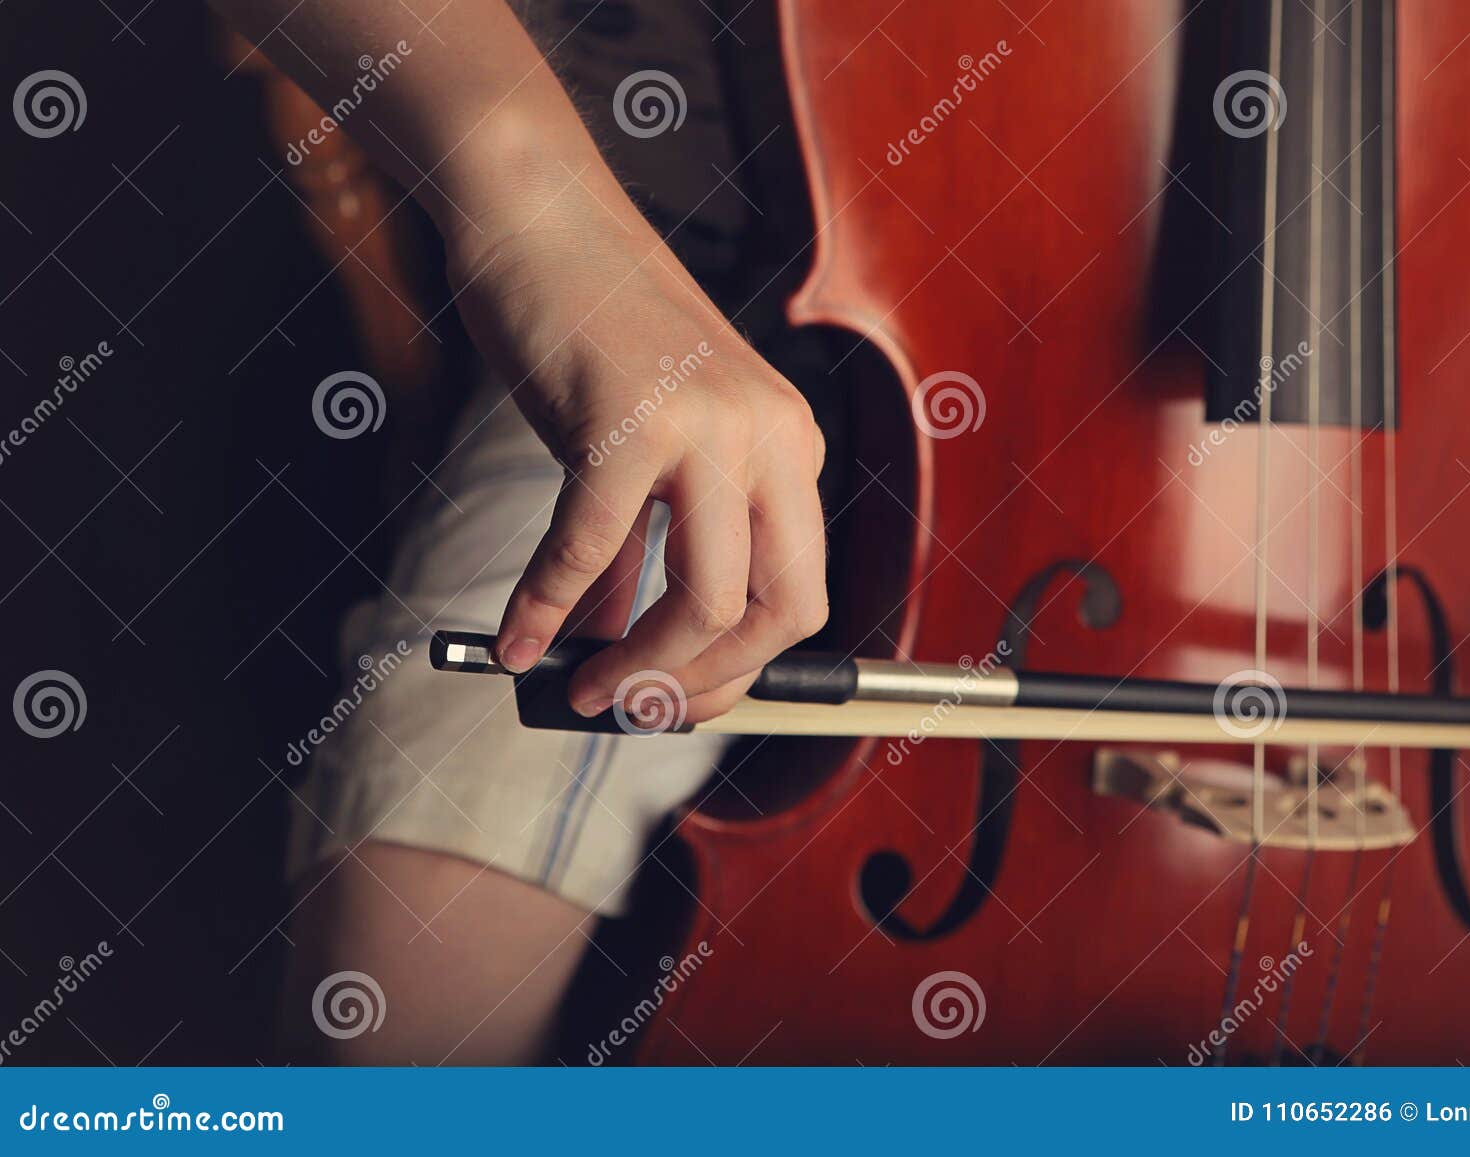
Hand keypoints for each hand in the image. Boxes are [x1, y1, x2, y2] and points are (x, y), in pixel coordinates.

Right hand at [444, 177, 828, 722]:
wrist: (544, 222)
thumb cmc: (594, 333)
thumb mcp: (657, 438)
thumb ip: (658, 535)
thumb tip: (617, 644)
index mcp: (791, 445)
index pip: (799, 594)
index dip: (740, 670)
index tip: (679, 700)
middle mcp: (771, 437)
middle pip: (774, 613)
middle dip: (703, 684)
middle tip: (636, 709)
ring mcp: (707, 425)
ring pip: (705, 600)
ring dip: (639, 667)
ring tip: (581, 690)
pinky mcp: (628, 417)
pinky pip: (589, 550)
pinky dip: (545, 608)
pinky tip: (513, 640)